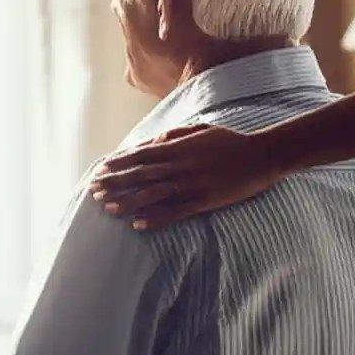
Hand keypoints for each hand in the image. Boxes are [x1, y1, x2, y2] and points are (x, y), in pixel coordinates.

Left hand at [89, 124, 285, 229]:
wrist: (260, 156)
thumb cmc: (229, 141)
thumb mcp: (200, 130)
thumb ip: (174, 136)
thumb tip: (151, 143)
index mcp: (178, 148)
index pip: (140, 155)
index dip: (119, 163)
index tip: (100, 170)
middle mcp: (180, 166)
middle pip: (140, 175)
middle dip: (115, 184)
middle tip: (94, 192)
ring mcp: (191, 185)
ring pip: (152, 195)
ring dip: (128, 202)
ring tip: (108, 209)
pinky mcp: (203, 201)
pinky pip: (174, 212)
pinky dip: (154, 218)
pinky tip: (137, 224)